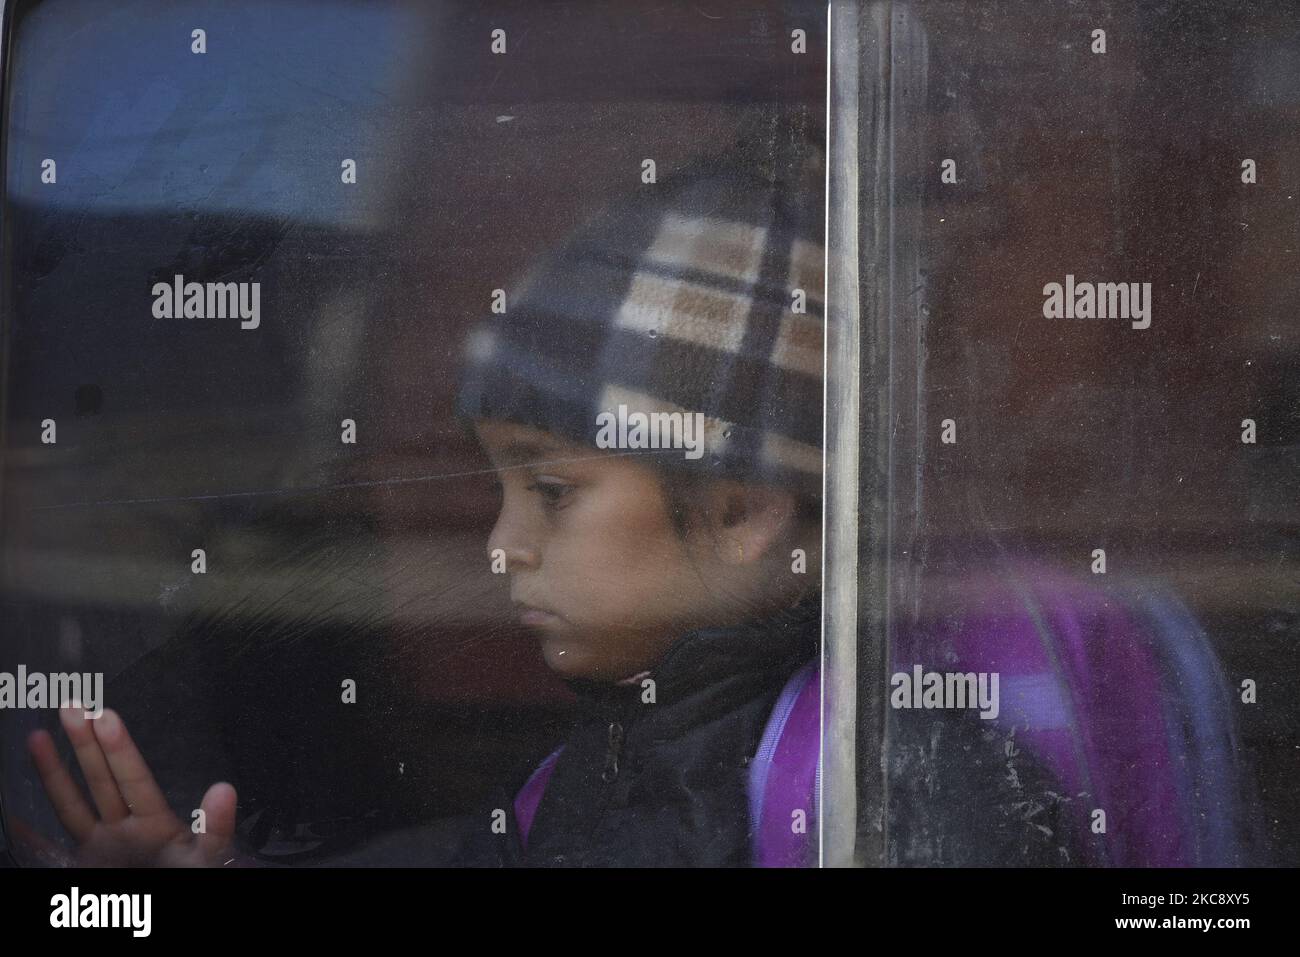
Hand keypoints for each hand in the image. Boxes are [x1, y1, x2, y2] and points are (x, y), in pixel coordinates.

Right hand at [26, 705, 236, 866]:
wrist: (162, 914)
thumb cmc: (192, 879)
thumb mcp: (206, 856)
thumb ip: (215, 826)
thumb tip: (224, 789)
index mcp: (154, 823)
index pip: (132, 778)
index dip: (119, 748)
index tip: (106, 715)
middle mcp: (123, 829)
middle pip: (100, 779)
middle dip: (85, 743)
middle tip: (71, 705)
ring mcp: (100, 847)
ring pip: (71, 804)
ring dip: (53, 771)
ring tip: (36, 736)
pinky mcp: (82, 868)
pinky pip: (48, 850)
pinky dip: (30, 837)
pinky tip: (14, 815)